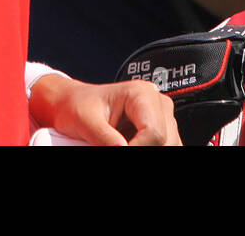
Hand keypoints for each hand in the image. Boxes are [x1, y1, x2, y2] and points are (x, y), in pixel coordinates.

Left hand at [29, 75, 180, 145]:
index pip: (154, 131)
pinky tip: (129, 145)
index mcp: (141, 94)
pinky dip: (150, 150)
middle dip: (142, 150)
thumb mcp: (85, 121)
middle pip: (165, 141)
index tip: (119, 150)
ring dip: (147, 150)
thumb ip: (105, 138)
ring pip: (170, 146)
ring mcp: (162, 118)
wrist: (74, 104)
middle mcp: (157, 104)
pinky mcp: (161, 133)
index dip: (137, 148)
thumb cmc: (78, 106)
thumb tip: (123, 149)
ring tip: (120, 144)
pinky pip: (166, 147)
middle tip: (115, 146)